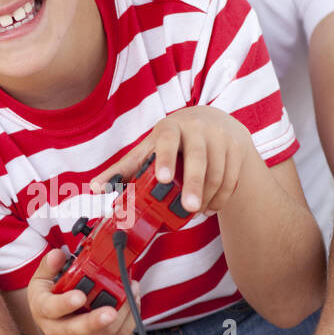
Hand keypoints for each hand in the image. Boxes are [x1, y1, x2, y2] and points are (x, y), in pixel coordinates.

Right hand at [28, 247, 141, 334]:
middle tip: (112, 310)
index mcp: (42, 310)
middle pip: (78, 330)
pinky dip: (129, 321)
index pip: (51, 309)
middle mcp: (56, 331)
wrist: (54, 322)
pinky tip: (132, 302)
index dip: (66, 303)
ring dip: (122, 314)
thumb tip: (57, 255)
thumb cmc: (50, 297)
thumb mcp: (43, 278)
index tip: (80, 296)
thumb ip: (50, 265)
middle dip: (97, 321)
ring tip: (131, 290)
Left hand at [91, 107, 252, 215]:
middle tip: (189, 208)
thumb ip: (125, 168)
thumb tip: (96, 188)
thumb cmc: (174, 139)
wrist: (215, 122)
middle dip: (194, 185)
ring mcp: (221, 138)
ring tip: (194, 211)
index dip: (166, 158)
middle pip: (199, 158)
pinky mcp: (237, 150)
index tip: (163, 179)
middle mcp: (198, 129)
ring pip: (217, 173)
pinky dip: (220, 199)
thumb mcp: (149, 148)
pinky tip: (209, 207)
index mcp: (171, 128)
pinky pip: (231, 180)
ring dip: (206, 198)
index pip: (169, 140)